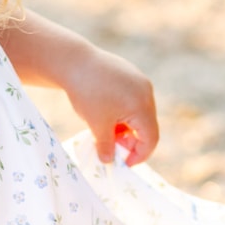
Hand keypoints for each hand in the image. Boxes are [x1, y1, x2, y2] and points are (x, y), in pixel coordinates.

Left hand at [61, 44, 158, 165]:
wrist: (74, 61)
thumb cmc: (87, 94)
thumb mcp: (96, 125)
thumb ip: (106, 146)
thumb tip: (108, 161)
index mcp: (142, 106)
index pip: (151, 138)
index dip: (140, 155)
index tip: (124, 163)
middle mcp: (146, 92)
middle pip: (147, 125)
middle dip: (131, 140)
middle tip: (111, 146)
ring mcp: (139, 80)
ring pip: (139, 112)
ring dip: (126, 126)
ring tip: (105, 129)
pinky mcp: (129, 73)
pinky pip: (133, 98)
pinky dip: (123, 111)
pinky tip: (104, 112)